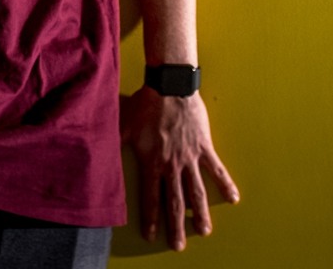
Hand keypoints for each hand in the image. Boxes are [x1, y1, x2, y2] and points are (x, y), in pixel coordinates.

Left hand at [121, 88, 238, 251]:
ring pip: (196, 191)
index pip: (150, 196)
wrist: (169, 88)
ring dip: (200, 213)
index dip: (151, 217)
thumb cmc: (145, 104)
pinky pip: (217, 169)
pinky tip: (233, 198)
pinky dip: (225, 184)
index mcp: (152, 161)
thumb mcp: (125, 125)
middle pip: (175, 201)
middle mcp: (172, 164)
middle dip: (176, 225)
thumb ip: (115, 143)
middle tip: (179, 245)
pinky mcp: (204, 147)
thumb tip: (99, 152)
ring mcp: (189, 157)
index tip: (152, 235)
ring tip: (204, 231)